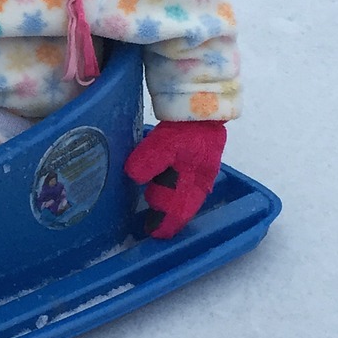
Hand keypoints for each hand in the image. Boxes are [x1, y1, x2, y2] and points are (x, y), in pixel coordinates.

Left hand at [124, 120, 226, 238]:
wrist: (203, 103)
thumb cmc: (186, 127)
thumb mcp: (166, 144)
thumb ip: (150, 161)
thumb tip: (135, 178)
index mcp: (195, 182)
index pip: (179, 211)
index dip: (166, 224)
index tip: (153, 234)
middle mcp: (198, 181)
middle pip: (182, 205)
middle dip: (166, 216)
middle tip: (149, 225)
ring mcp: (196, 170)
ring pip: (182, 194)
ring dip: (167, 202)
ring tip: (152, 209)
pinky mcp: (191, 159)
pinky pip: (179, 181)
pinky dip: (168, 187)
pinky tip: (158, 185)